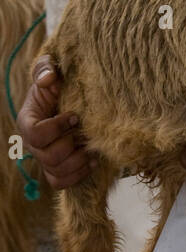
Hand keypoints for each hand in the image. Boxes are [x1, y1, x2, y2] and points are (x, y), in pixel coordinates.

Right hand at [16, 56, 94, 188]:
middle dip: (70, 146)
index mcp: (27, 121)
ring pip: (56, 172)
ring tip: (92, 150)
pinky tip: (92, 162)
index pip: (35, 134)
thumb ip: (45, 69)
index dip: (57, 128)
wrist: (68, 96)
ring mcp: (43, 157)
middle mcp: (33, 144)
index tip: (75, 116)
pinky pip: (61, 182)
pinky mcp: (56, 167)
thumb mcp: (49, 69)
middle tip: (85, 134)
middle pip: (47, 157)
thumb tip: (49, 79)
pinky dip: (77, 176)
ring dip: (78, 162)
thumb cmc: (57, 82)